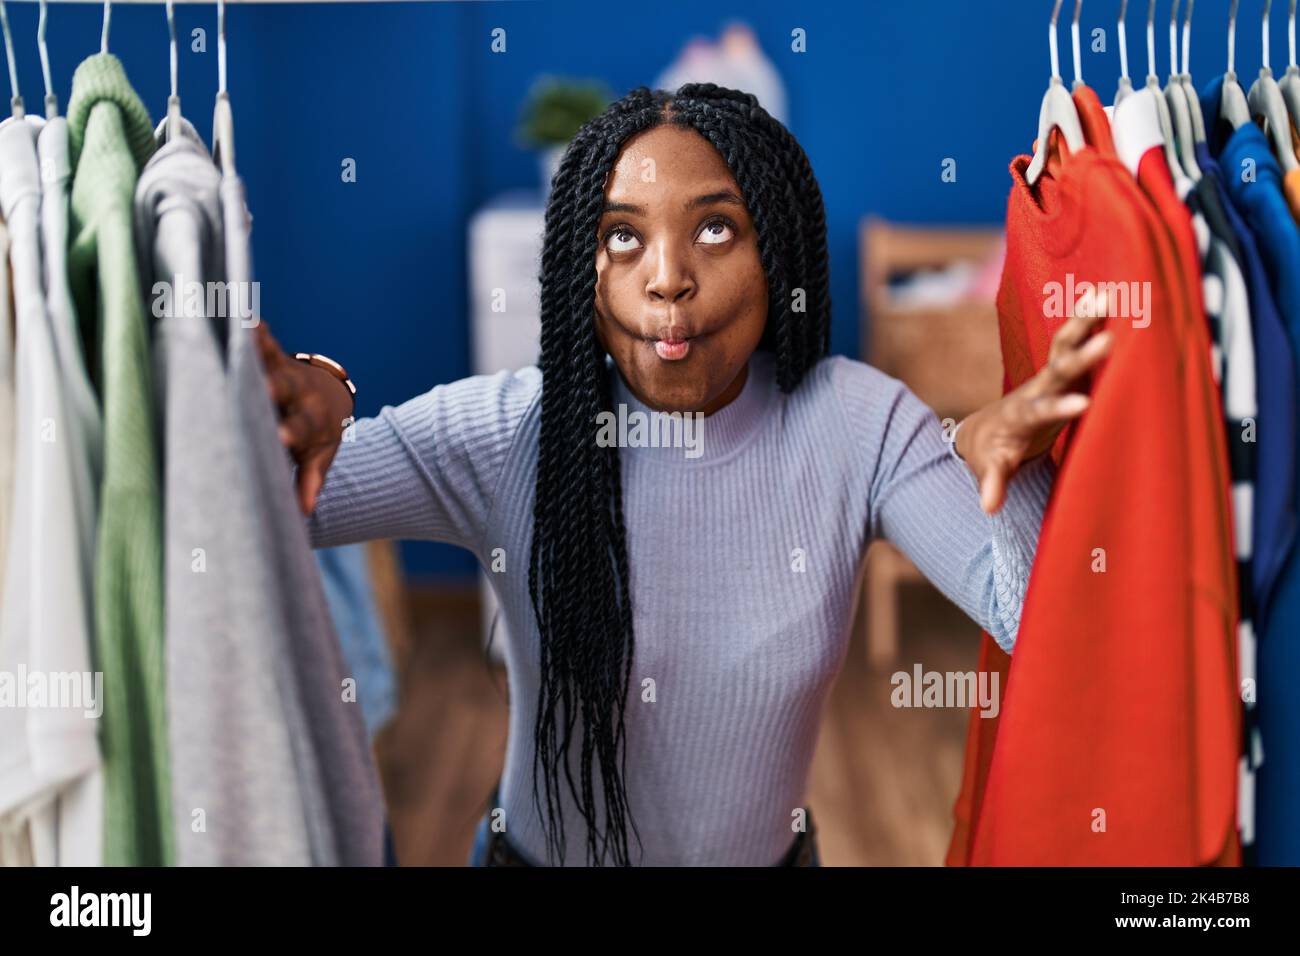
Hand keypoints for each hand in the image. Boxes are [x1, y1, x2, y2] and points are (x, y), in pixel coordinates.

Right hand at [255, 321, 355, 514]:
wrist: (332, 398)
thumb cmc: (319, 435)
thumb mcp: (319, 458)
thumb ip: (309, 482)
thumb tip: (301, 516)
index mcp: (309, 423)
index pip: (299, 429)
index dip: (290, 433)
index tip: (282, 437)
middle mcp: (298, 394)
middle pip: (284, 391)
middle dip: (271, 389)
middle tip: (261, 386)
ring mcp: (285, 371)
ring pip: (270, 360)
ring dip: (256, 348)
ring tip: (240, 331)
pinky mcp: (272, 354)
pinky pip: (261, 341)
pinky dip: (250, 329)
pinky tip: (235, 312)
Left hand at [955, 288, 1113, 513]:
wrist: (987, 429)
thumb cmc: (993, 451)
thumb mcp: (992, 467)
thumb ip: (992, 481)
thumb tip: (988, 507)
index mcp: (1020, 415)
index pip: (1040, 410)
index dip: (1059, 408)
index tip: (1082, 405)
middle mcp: (1035, 389)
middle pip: (1057, 370)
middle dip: (1082, 357)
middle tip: (1109, 340)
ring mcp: (1048, 376)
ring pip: (1065, 345)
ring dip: (1085, 321)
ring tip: (1108, 294)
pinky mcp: (1061, 370)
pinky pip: (1076, 340)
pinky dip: (1090, 319)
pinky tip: (1110, 292)